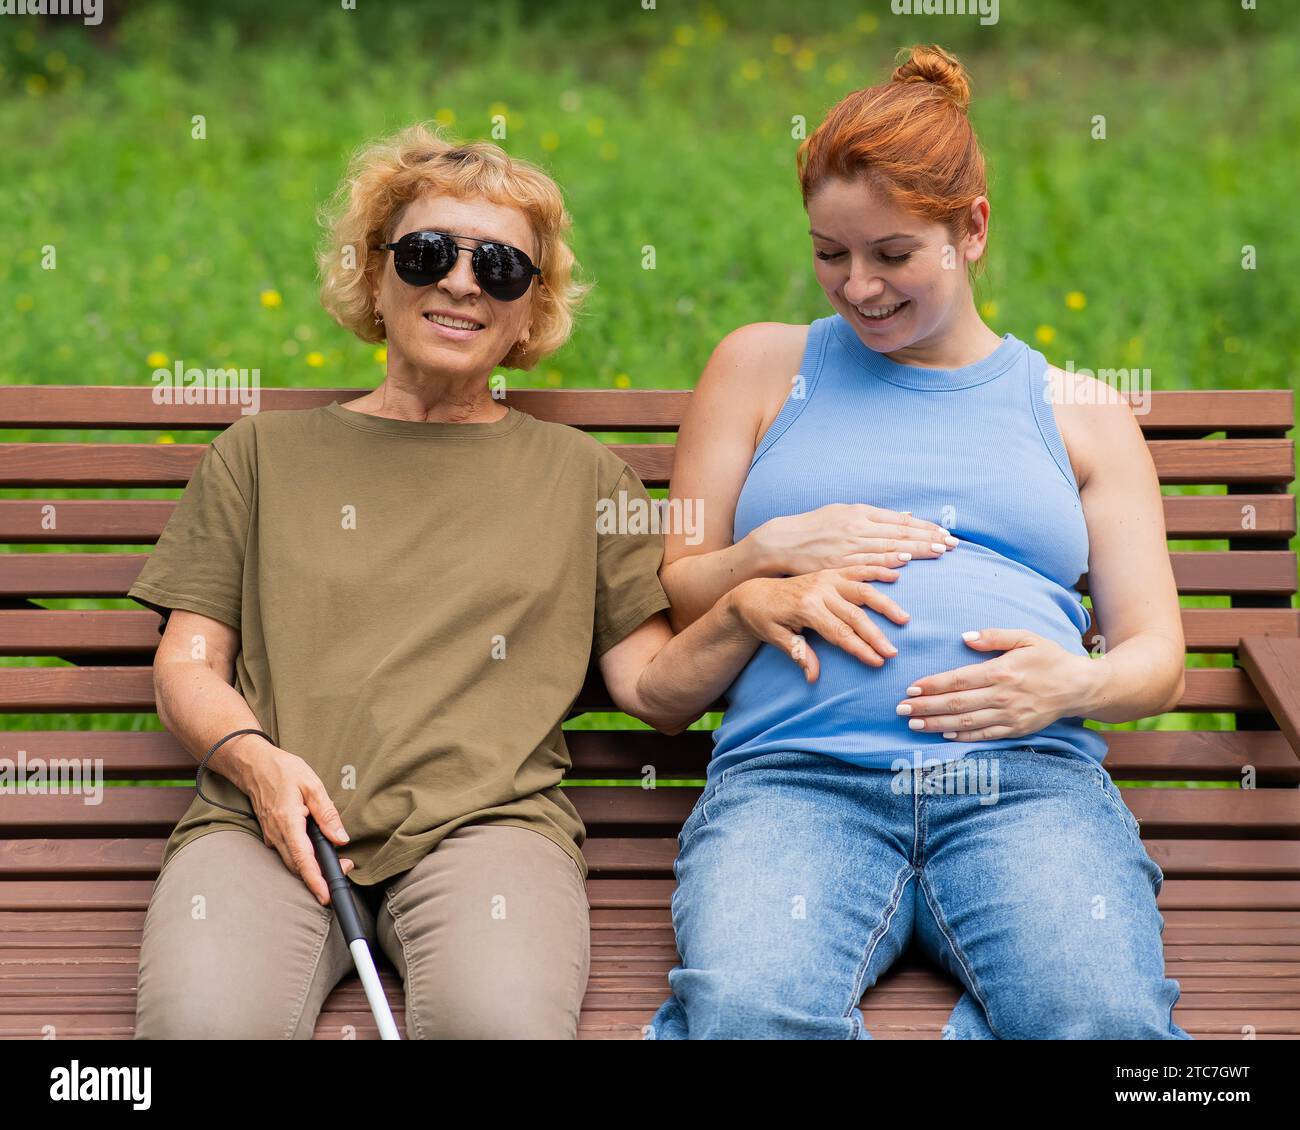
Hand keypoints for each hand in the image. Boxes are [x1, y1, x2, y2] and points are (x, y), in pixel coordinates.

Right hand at [240, 741, 354, 904]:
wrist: (254, 765)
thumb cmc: (283, 771)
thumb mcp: (312, 785)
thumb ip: (327, 814)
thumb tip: (340, 838)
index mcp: (288, 822)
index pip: (302, 859)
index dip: (315, 880)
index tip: (326, 896)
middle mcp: (276, 834)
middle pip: (298, 866)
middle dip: (319, 876)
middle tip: (343, 871)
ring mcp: (271, 835)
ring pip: (292, 861)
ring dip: (311, 868)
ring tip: (335, 863)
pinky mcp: (271, 834)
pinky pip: (287, 852)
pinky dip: (302, 858)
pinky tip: (317, 851)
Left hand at [730, 565, 910, 680]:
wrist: (752, 593)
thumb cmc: (764, 619)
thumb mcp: (776, 638)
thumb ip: (798, 653)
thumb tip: (812, 677)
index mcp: (806, 608)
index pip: (839, 632)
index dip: (859, 649)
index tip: (877, 662)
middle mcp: (819, 590)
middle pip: (854, 615)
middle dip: (875, 635)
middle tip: (893, 652)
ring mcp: (826, 579)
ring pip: (862, 590)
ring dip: (885, 603)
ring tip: (904, 618)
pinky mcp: (830, 572)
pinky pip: (857, 569)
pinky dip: (877, 570)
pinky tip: (897, 575)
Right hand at [749, 503, 957, 575]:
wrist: (783, 542)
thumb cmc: (815, 528)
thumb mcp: (844, 513)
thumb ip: (876, 517)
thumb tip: (907, 517)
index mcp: (860, 513)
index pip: (900, 521)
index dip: (925, 528)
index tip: (945, 533)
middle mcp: (856, 527)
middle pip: (899, 533)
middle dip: (928, 538)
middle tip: (952, 544)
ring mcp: (848, 546)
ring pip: (887, 546)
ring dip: (915, 549)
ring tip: (939, 551)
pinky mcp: (838, 563)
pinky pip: (866, 562)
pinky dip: (887, 561)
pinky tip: (904, 562)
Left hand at [897, 629, 1102, 740]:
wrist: (1080, 687)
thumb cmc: (1050, 658)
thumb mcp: (1026, 637)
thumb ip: (994, 636)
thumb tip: (965, 637)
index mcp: (1002, 671)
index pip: (959, 679)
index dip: (933, 685)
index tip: (911, 688)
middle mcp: (1003, 696)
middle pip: (956, 704)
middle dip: (925, 707)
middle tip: (901, 709)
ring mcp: (1010, 716)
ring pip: (966, 723)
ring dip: (937, 725)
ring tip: (913, 724)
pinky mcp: (1016, 730)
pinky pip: (984, 736)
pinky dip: (962, 738)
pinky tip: (943, 736)